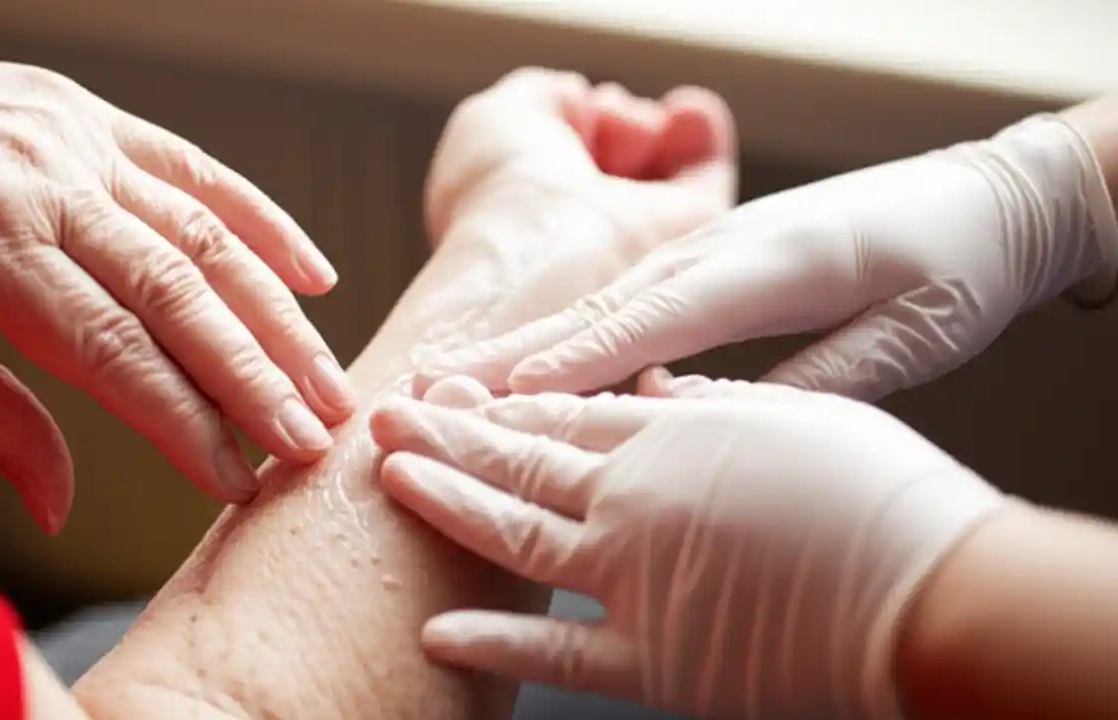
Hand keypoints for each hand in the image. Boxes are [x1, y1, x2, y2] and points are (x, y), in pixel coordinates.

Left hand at [0, 46, 352, 531]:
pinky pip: (200, 171)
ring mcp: (81, 145)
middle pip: (179, 296)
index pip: (113, 351)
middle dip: (255, 377)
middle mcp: (47, 188)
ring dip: (278, 316)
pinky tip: (314, 276)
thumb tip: (56, 507)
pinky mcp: (99, 121)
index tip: (236, 478)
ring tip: (327, 381)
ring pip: (205, 238)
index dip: (183, 420)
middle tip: (312, 440)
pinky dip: (265, 223)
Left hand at [370, 381, 1005, 717]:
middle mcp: (634, 496)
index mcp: (670, 435)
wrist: (929, 591)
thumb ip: (716, 405)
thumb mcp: (800, 419)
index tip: (449, 382)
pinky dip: (494, 641)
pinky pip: (555, 649)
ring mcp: (634, 574)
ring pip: (513, 532)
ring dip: (445, 502)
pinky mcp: (654, 655)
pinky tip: (438, 633)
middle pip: (518, 458)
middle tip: (388, 410)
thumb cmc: (880, 497)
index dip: (497, 399)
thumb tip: (660, 391)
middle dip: (447, 431)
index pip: (561, 413)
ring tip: (389, 478)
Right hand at [422, 114, 1117, 399]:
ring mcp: (711, 248)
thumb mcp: (914, 333)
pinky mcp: (712, 258)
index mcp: (771, 266)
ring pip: (604, 300)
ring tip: (453, 377)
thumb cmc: (958, 266)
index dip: (578, 361)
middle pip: (603, 305)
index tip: (506, 396)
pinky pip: (630, 300)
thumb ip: (819, 378)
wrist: (987, 197)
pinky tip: (534, 364)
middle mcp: (723, 250)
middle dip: (515, 351)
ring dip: (527, 341)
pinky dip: (573, 332)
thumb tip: (715, 422)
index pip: (655, 321)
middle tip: (433, 385)